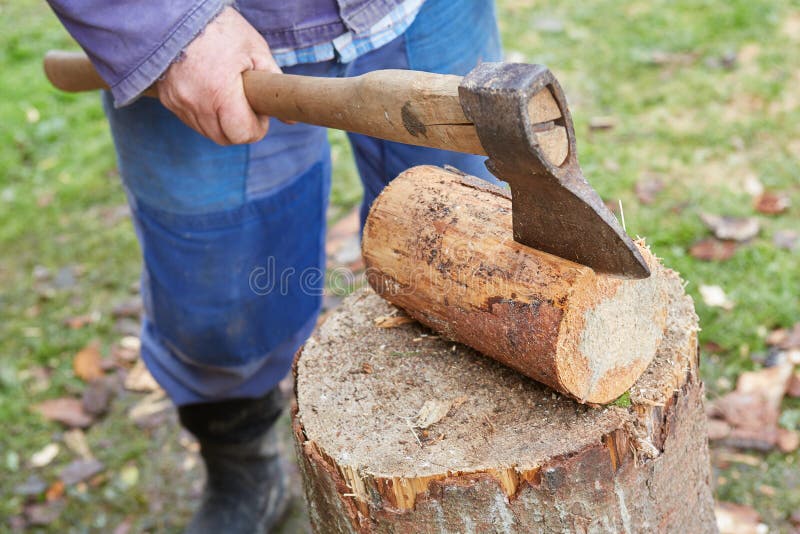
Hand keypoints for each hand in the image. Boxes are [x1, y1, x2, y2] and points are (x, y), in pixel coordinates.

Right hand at [157, 6, 278, 144]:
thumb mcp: (255, 50)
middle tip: (246, 106)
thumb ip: (275, 84)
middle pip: (225, 138)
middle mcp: (196, 102)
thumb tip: (291, 117)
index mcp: (220, 91)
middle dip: (240, 128)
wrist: (177, 14)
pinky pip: (191, 120)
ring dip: (222, 123)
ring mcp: (178, 103)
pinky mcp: (167, 100)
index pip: (242, 134)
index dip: (257, 127)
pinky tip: (210, 94)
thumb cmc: (220, 28)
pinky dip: (205, 114)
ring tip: (228, 97)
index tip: (259, 111)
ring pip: (207, 132)